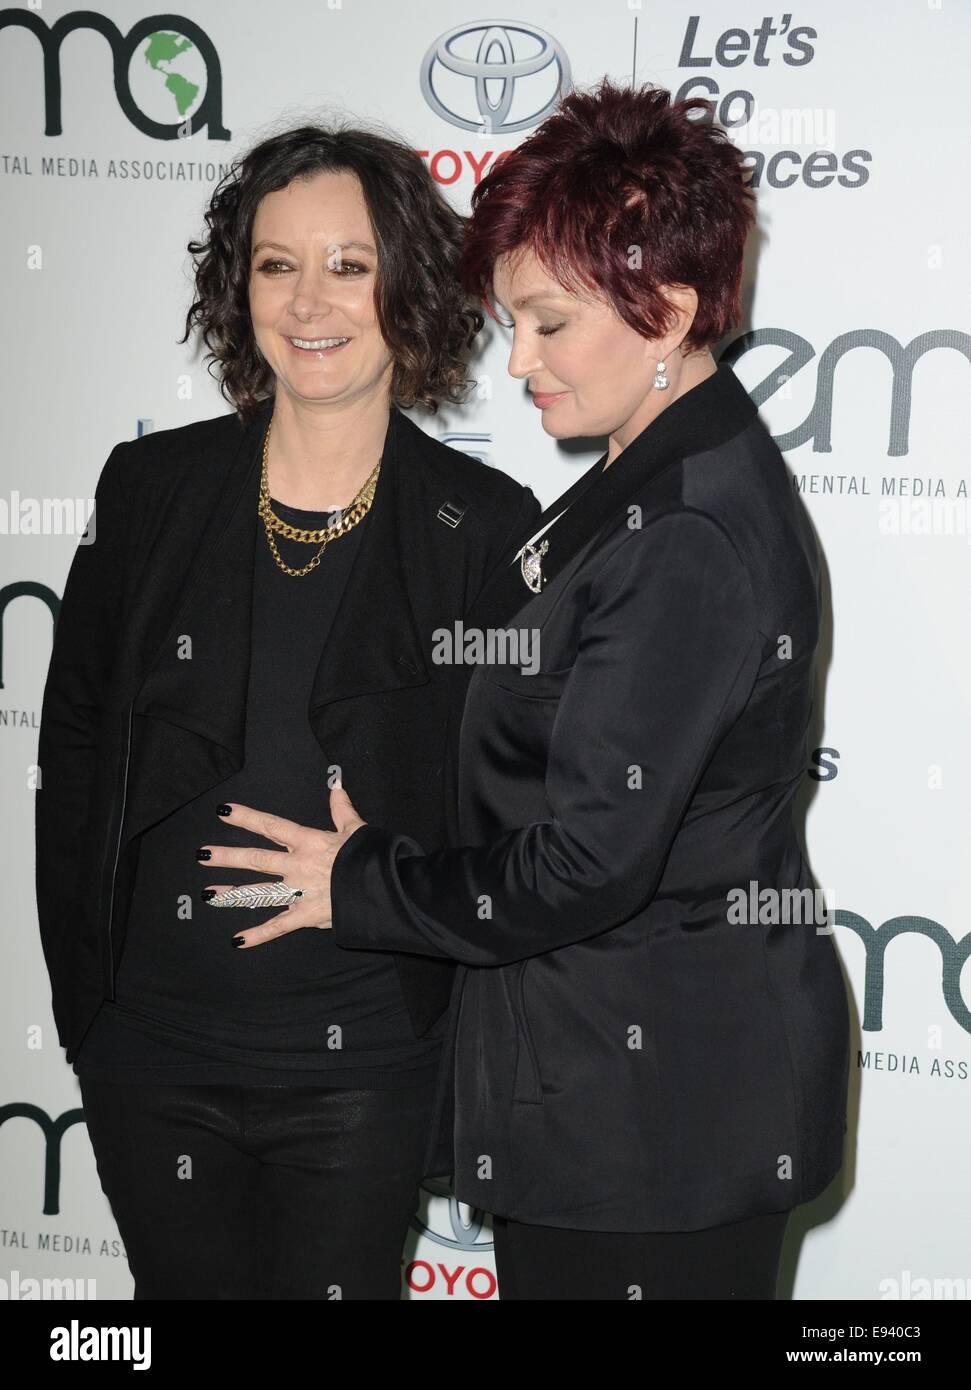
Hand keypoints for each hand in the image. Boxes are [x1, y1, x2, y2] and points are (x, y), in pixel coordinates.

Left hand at [199, 785, 365, 947]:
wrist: (384, 887)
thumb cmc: (371, 857)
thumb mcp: (356, 829)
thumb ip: (342, 809)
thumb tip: (336, 786)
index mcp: (308, 841)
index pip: (271, 826)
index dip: (246, 817)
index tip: (224, 812)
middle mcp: (297, 865)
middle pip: (256, 859)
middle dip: (227, 857)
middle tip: (202, 855)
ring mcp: (299, 891)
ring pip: (259, 892)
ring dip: (232, 894)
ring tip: (208, 895)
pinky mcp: (306, 915)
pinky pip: (278, 926)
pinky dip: (259, 935)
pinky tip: (237, 940)